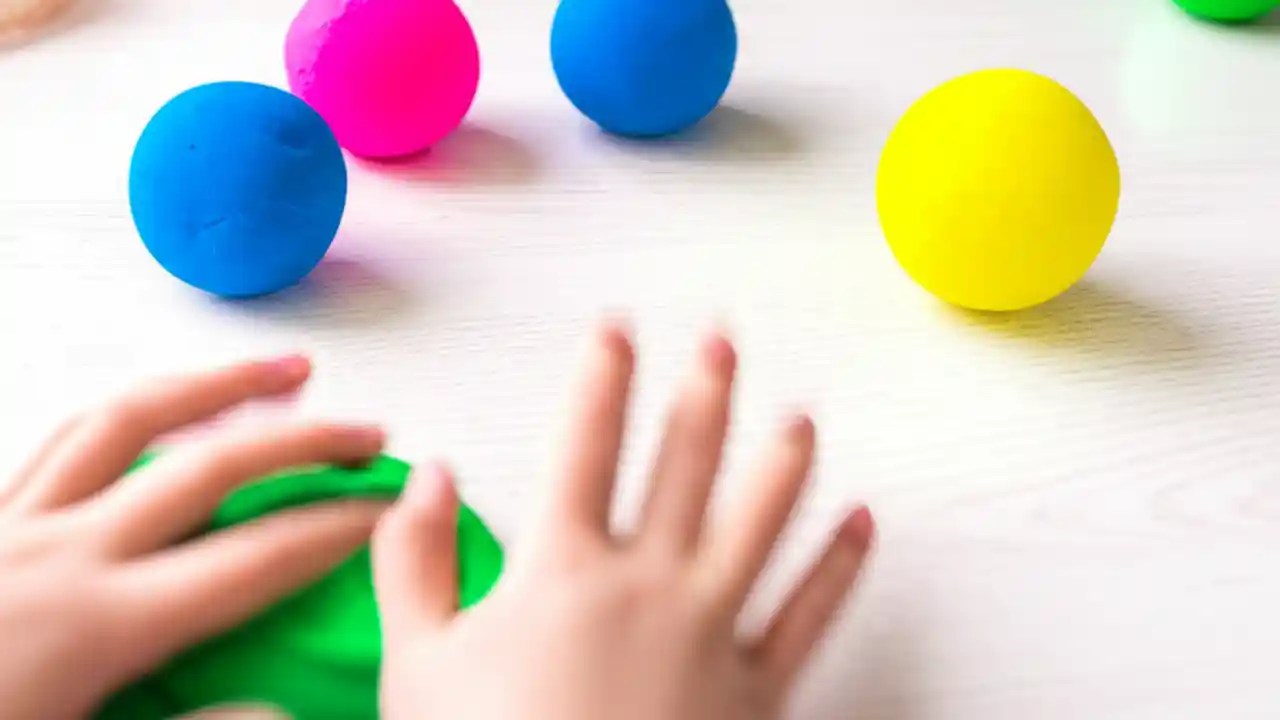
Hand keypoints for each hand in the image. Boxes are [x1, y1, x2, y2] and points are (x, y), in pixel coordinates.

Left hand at [0, 357, 386, 719]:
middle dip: (304, 441)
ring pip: (133, 420)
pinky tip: (165, 404)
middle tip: (363, 434)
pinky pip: (66, 434)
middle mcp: (64, 552)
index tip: (385, 512)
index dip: (335, 529)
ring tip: (282, 369)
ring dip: (221, 386)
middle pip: (212, 466)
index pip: (256, 558)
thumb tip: (281, 713)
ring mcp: (15, 521)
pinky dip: (131, 407)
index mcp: (99, 624)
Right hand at [375, 324, 873, 719]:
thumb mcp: (418, 665)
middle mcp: (648, 582)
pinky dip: (841, 566)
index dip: (601, 375)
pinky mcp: (759, 690)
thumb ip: (413, 561)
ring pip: (762, 519)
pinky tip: (862, 524)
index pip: (584, 442)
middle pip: (685, 460)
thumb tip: (430, 477)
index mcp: (563, 568)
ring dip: (784, 459)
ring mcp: (712, 632)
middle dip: (705, 390)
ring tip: (799, 414)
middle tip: (722, 337)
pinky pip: (812, 614)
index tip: (616, 330)